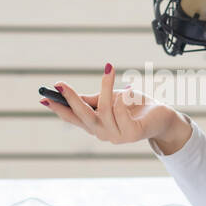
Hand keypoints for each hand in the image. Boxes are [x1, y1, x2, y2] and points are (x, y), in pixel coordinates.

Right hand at [39, 63, 176, 145]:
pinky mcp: (132, 134)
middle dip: (70, 100)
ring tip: (108, 69)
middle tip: (60, 84)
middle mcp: (103, 134)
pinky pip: (121, 114)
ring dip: (105, 89)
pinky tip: (126, 91)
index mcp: (95, 126)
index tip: (43, 98)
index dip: (58, 109)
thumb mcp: (111, 98)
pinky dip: (121, 100)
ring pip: (103, 112)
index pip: (72, 118)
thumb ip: (93, 98)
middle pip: (82, 118)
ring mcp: (117, 136)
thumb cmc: (135, 106)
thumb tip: (67, 92)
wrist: (162, 116)